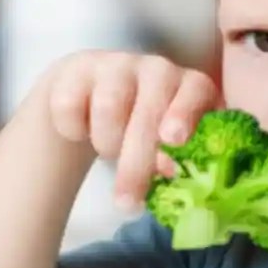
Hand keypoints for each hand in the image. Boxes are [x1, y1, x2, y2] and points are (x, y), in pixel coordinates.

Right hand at [41, 51, 219, 206]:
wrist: (90, 99)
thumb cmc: (141, 130)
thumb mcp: (165, 148)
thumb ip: (176, 163)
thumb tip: (171, 177)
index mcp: (190, 86)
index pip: (196, 91)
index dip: (186, 114)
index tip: (174, 141)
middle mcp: (158, 69)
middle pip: (148, 112)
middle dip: (137, 163)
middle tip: (127, 203)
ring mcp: (118, 64)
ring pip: (108, 108)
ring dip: (106, 143)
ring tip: (108, 151)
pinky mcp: (79, 67)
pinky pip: (70, 105)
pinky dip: (73, 129)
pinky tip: (82, 130)